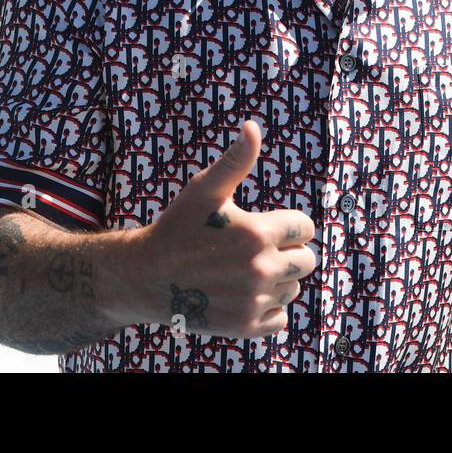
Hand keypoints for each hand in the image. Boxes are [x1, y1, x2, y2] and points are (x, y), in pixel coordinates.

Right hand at [134, 119, 316, 338]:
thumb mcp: (204, 190)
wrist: (144, 277)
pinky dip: (268, 309)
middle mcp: (259, 270)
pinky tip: (244, 295)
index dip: (288, 225)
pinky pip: (280, 319)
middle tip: (255, 249)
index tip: (266, 226)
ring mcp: (253, 301)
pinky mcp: (244, 327)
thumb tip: (252, 125)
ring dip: (277, 281)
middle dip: (287, 252)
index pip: (305, 227)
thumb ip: (235, 160)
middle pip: (306, 260)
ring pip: (292, 289)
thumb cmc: (177, 228)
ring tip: (244, 272)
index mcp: (257, 233)